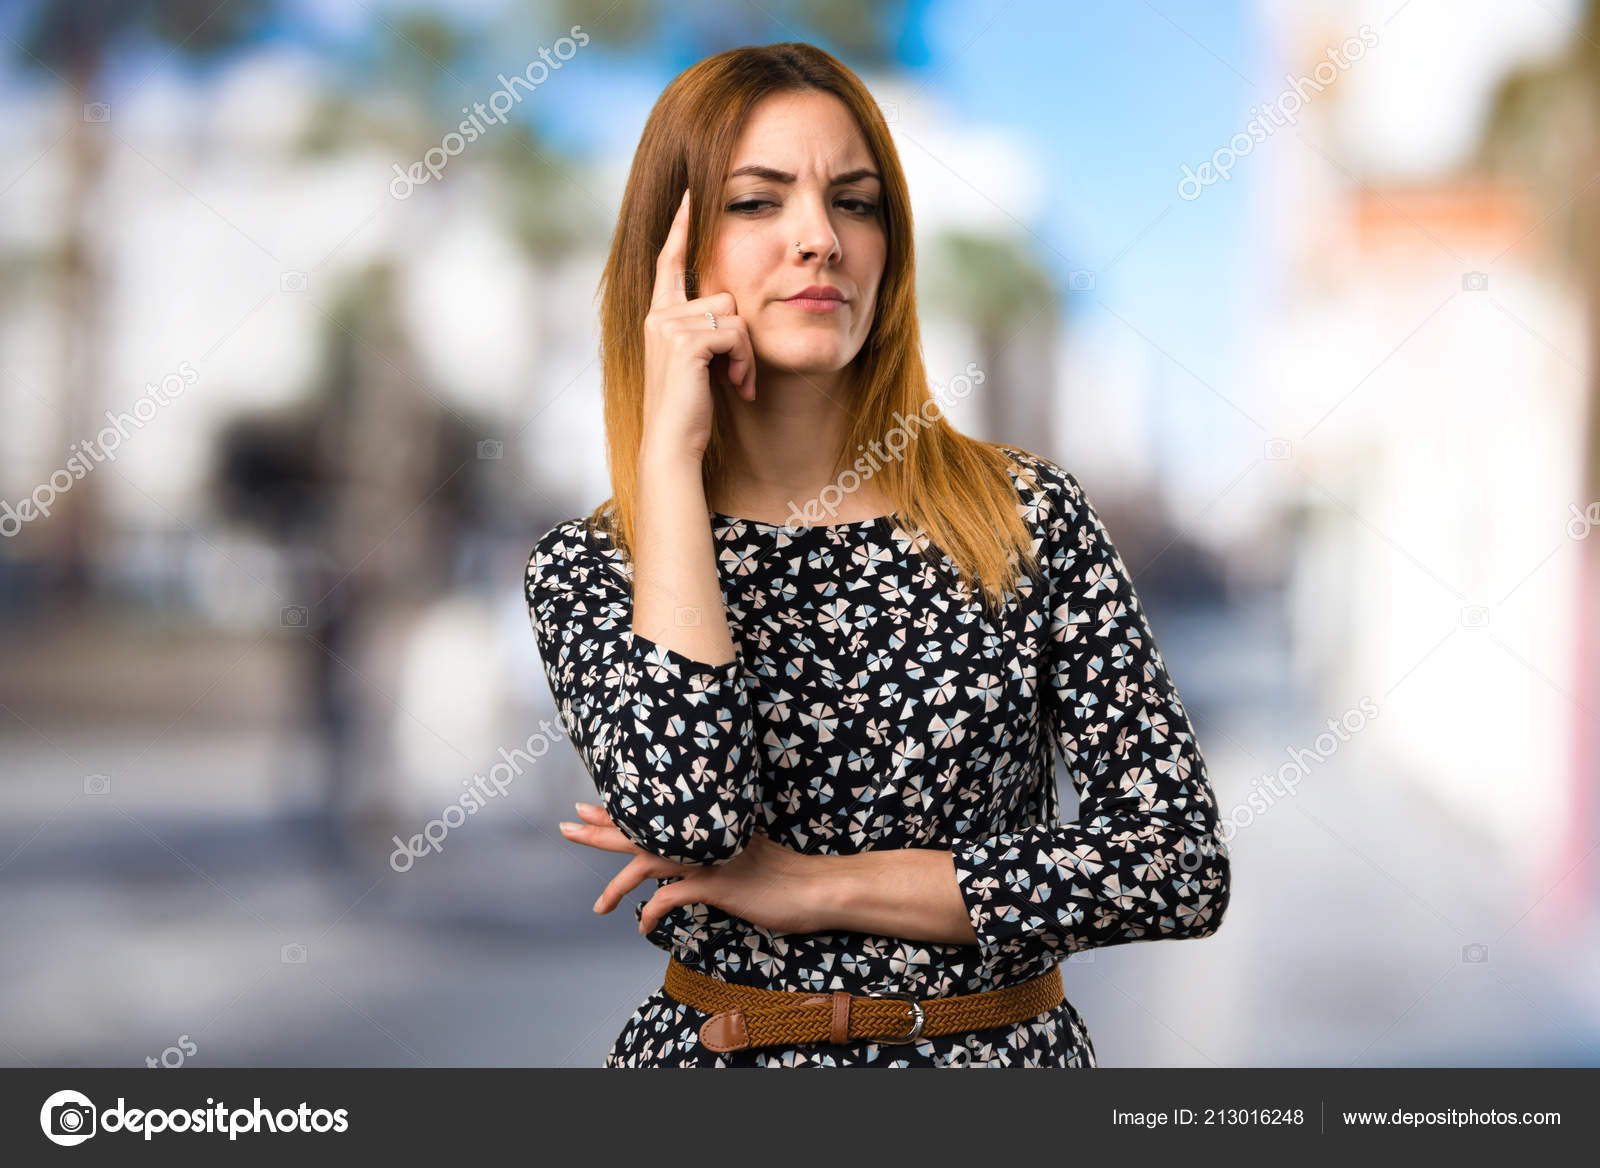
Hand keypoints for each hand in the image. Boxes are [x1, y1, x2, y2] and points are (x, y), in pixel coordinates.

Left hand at [560, 801, 829, 935]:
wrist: (816, 888)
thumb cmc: (785, 878)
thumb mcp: (746, 858)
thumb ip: (718, 856)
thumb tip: (697, 866)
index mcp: (706, 830)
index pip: (654, 817)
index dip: (621, 813)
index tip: (592, 806)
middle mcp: (702, 838)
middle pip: (640, 831)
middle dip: (601, 830)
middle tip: (567, 825)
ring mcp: (707, 859)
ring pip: (646, 863)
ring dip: (616, 884)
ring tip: (597, 907)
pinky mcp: (715, 883)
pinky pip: (668, 898)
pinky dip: (652, 914)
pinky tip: (644, 928)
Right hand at [641, 187, 756, 461]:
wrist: (672, 444)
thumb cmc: (689, 411)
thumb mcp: (696, 363)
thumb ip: (704, 331)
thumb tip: (733, 312)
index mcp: (658, 316)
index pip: (669, 262)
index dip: (680, 229)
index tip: (689, 195)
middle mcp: (659, 315)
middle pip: (724, 296)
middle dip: (740, 338)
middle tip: (738, 376)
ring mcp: (669, 326)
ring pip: (735, 316)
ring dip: (745, 355)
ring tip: (736, 385)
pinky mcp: (687, 342)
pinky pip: (737, 335)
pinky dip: (744, 363)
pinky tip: (736, 388)